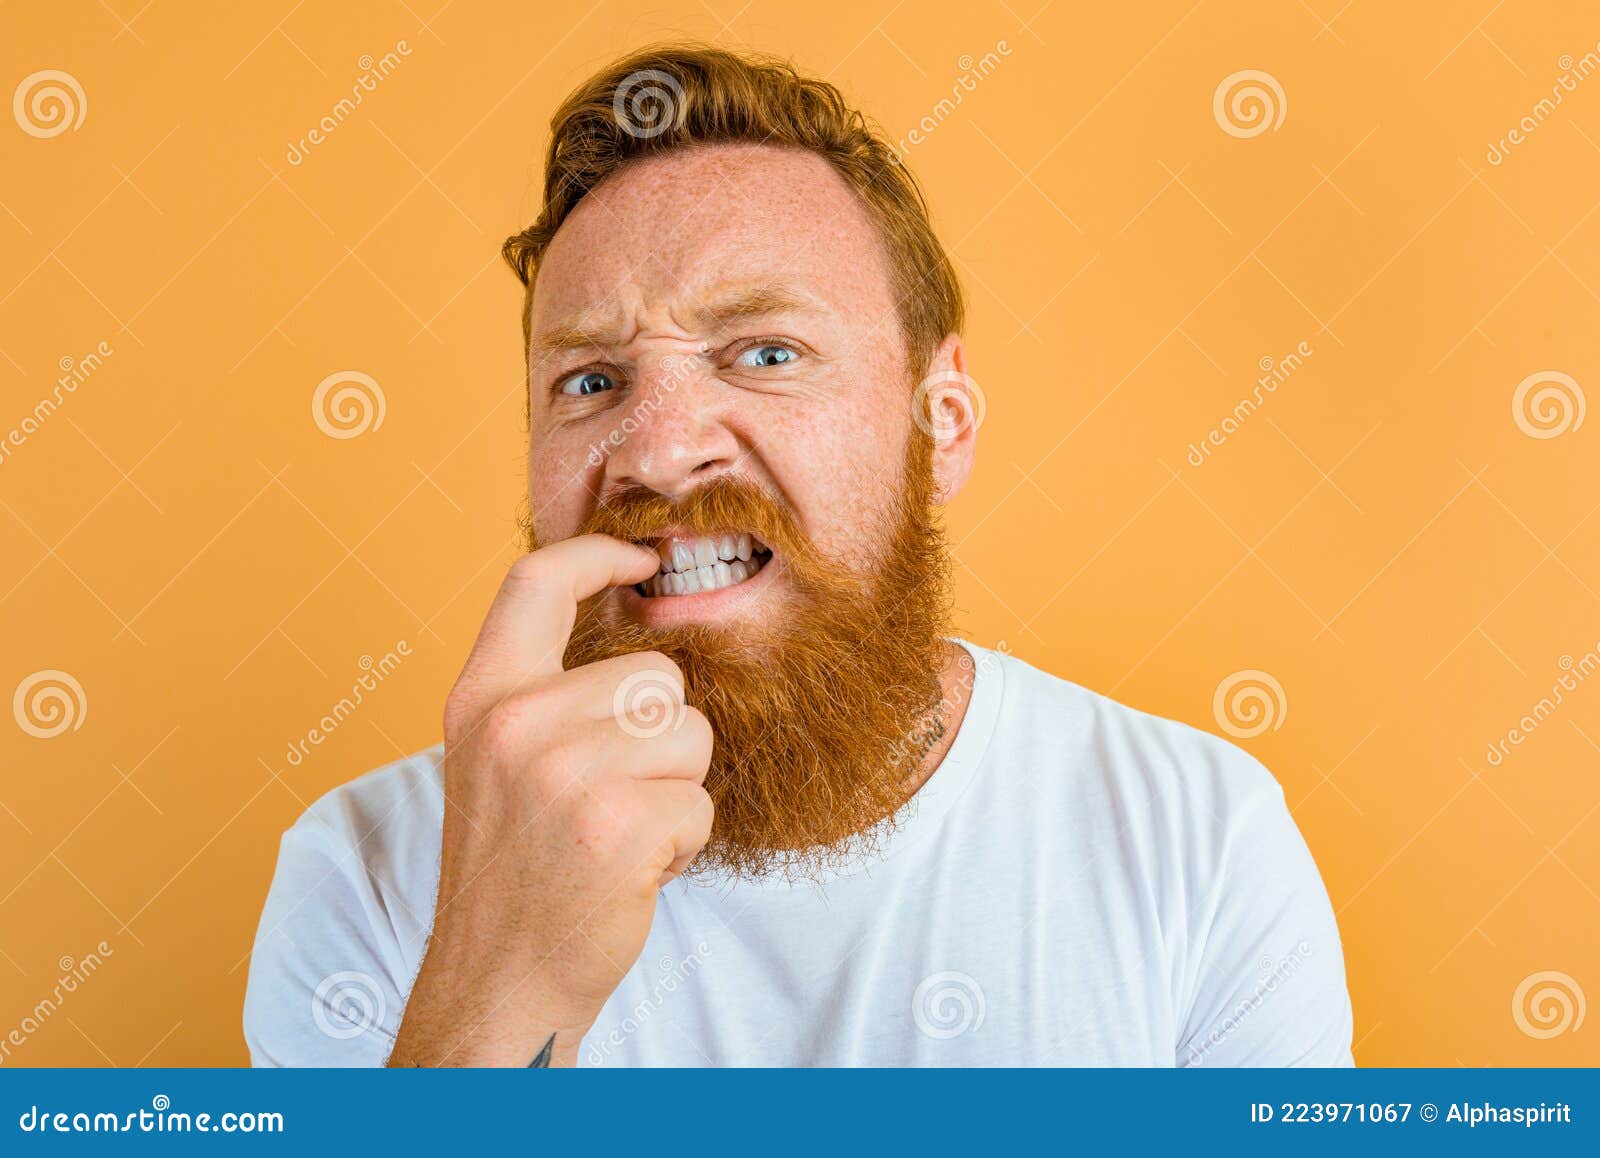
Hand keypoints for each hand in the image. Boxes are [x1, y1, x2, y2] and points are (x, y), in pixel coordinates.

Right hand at [388, 535, 713, 1066]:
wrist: (499, 983)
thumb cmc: (513, 873)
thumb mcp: (496, 763)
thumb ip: (543, 694)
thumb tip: (633, 628)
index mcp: (482, 698)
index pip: (537, 581)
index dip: (598, 551)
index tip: (641, 555)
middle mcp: (516, 725)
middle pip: (657, 675)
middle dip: (661, 738)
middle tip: (610, 800)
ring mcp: (563, 774)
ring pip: (690, 736)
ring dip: (676, 790)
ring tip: (619, 834)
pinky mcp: (615, 827)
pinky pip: (700, 803)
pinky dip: (685, 843)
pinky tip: (633, 870)